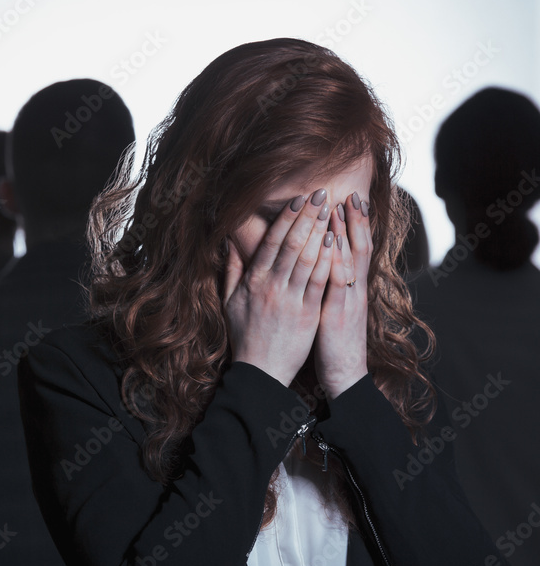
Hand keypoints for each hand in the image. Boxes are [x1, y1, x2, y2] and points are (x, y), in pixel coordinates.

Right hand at [224, 189, 333, 385]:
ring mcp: (290, 299)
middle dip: (308, 217)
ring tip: (332, 211)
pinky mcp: (307, 314)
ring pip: (308, 258)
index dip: (287, 217)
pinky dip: (328, 260)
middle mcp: (271, 286)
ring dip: (321, 231)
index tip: (299, 199)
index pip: (272, 241)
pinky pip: (319, 281)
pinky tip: (336, 242)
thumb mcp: (229, 301)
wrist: (260, 371)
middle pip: (292, 243)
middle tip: (322, 195)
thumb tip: (231, 243)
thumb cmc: (244, 336)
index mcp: (253, 281)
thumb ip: (231, 270)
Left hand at [314, 192, 370, 397]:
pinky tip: (329, 246)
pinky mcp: (335, 315)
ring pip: (349, 262)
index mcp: (352, 288)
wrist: (344, 375)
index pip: (356, 249)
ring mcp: (347, 302)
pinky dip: (334, 263)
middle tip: (350, 193)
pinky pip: (336, 285)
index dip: (354, 224)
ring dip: (344, 235)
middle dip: (354, 221)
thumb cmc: (334, 341)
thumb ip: (330, 284)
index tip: (350, 198)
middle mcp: (354, 291)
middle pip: (358, 248)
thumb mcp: (333, 307)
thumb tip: (323, 262)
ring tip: (338, 209)